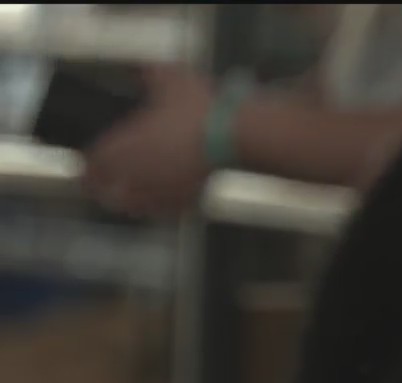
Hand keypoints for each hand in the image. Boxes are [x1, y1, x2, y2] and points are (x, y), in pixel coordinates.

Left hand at [82, 64, 214, 218]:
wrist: (234, 134)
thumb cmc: (198, 106)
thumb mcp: (170, 78)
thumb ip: (150, 75)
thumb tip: (143, 71)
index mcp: (125, 145)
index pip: (94, 163)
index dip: (88, 166)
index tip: (86, 166)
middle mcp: (137, 173)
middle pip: (108, 192)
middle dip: (101, 190)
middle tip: (99, 189)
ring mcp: (163, 189)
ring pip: (135, 206)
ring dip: (126, 203)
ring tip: (125, 202)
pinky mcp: (187, 199)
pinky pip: (165, 211)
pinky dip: (157, 209)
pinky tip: (158, 206)